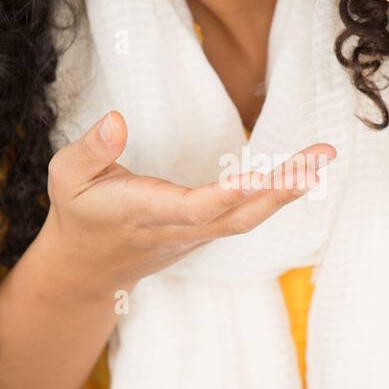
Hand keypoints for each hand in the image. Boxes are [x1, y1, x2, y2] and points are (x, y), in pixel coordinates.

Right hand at [44, 109, 335, 297]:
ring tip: (322, 158)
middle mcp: (180, 228)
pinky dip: (278, 194)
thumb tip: (116, 120)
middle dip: (283, 188)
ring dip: (289, 189)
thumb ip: (91, 149)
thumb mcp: (66, 176)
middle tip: (321, 157)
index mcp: (146, 213)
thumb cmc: (78, 213)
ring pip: (250, 217)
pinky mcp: (207, 231)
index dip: (230, 193)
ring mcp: (197, 234)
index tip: (263, 175)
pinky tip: (303, 171)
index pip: (195, 207)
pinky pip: (248, 214)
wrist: (87, 268)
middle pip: (240, 215)